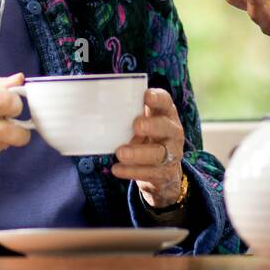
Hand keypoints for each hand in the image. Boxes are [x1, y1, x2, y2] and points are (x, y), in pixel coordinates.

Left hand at [111, 88, 186, 208]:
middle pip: (165, 127)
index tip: (147, 96)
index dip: (158, 99)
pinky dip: (132, 171)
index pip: (165, 102)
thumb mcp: (144, 122)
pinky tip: (117, 169)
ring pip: (158, 153)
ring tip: (120, 153)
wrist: (165, 170)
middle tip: (136, 125)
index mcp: (166, 114)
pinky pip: (150, 173)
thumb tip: (97, 108)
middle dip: (152, 126)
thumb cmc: (147, 137)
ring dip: (138, 153)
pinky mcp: (165, 173)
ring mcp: (172, 154)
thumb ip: (130, 114)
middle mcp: (172, 132)